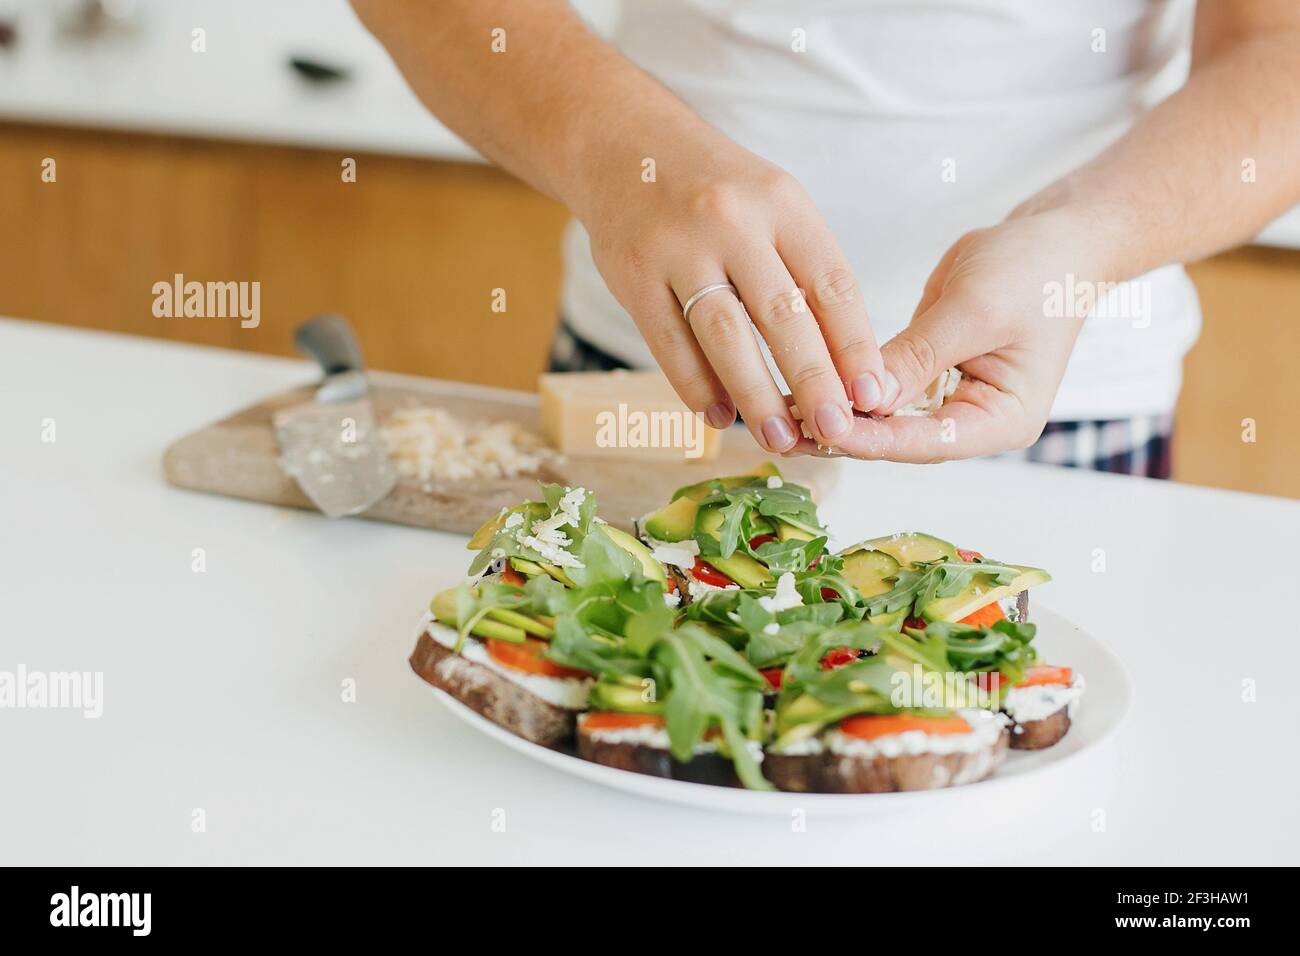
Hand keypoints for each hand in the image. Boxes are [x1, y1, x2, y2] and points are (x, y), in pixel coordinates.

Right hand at [578, 132, 888, 451]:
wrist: (624, 145)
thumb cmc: (716, 191)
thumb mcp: (773, 205)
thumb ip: (805, 272)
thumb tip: (845, 365)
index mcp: (781, 203)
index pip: (831, 283)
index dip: (855, 346)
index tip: (873, 396)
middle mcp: (732, 221)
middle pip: (781, 314)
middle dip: (813, 380)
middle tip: (835, 431)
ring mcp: (677, 247)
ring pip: (724, 334)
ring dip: (755, 396)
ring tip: (779, 440)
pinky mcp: (632, 275)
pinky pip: (668, 342)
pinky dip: (695, 386)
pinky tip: (718, 416)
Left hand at [792, 210, 1101, 462]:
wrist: (1054, 240)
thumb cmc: (1032, 270)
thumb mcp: (974, 310)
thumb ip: (918, 357)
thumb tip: (864, 399)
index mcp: (1001, 421)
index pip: (926, 442)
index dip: (872, 438)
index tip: (821, 428)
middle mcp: (974, 424)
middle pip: (898, 442)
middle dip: (843, 433)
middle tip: (782, 429)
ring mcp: (948, 404)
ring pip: (882, 422)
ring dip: (834, 415)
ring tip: (777, 416)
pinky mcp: (926, 380)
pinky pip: (879, 393)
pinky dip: (843, 389)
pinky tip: (797, 389)